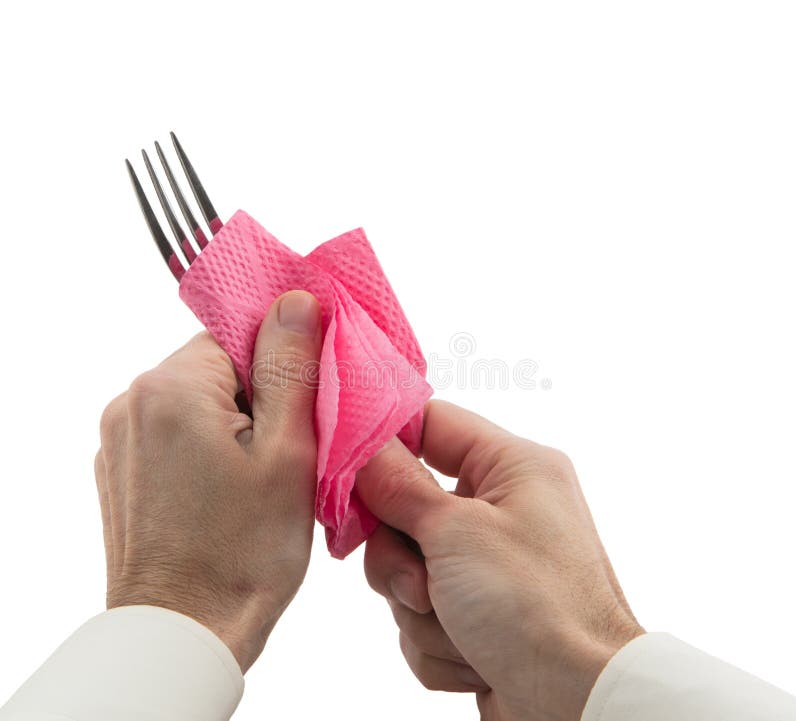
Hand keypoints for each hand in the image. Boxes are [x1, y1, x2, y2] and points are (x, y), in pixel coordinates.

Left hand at [95, 290, 321, 672]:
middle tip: (294, 445)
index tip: (308, 399)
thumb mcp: (288, 451)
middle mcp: (132, 402)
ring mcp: (119, 438)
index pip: (239, 333)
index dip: (282, 360)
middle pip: (217, 366)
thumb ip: (291, 366)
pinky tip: (230, 489)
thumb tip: (296, 300)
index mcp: (171, 388)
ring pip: (199, 400)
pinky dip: (208, 446)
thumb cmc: (244, 550)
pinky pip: (175, 433)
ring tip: (263, 474)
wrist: (185, 631)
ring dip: (236, 422)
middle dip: (261, 395)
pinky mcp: (120, 469)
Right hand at [356, 400, 643, 720]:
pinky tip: (473, 659)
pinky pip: (422, 611)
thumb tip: (361, 444)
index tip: (343, 466)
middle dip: (402, 557)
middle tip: (423, 583)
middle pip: (407, 505)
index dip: (383, 440)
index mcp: (512, 466)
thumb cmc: (538, 608)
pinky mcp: (478, 612)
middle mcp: (503, 508)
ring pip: (408, 566)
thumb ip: (397, 484)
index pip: (430, 423)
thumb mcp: (456, 533)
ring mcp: (489, 563)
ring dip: (420, 609)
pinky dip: (436, 642)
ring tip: (461, 631)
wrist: (582, 706)